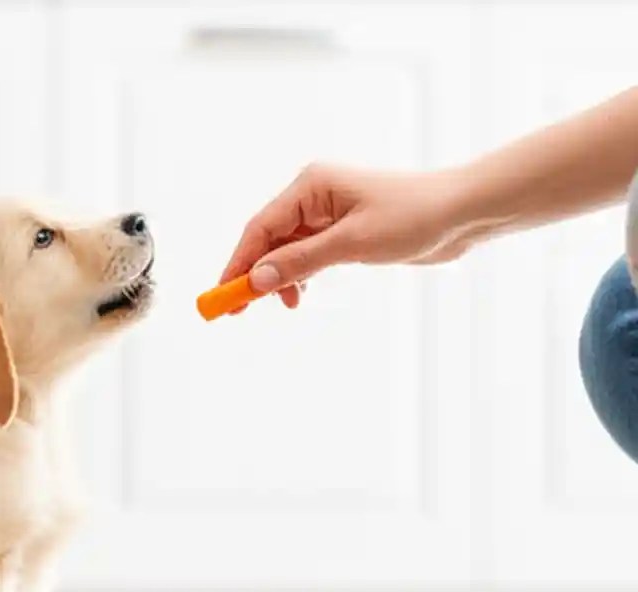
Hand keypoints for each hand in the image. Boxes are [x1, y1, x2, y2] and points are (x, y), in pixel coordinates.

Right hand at [220, 164, 485, 307]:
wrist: (464, 212)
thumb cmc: (414, 216)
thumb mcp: (352, 244)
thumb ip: (300, 262)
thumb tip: (256, 281)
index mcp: (311, 186)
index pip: (261, 228)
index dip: (238, 263)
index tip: (224, 294)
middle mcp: (315, 195)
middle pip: (268, 239)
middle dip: (254, 274)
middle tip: (237, 310)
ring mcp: (329, 213)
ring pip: (287, 250)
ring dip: (279, 278)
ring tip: (283, 306)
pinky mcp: (344, 229)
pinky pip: (308, 254)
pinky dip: (300, 275)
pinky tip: (299, 294)